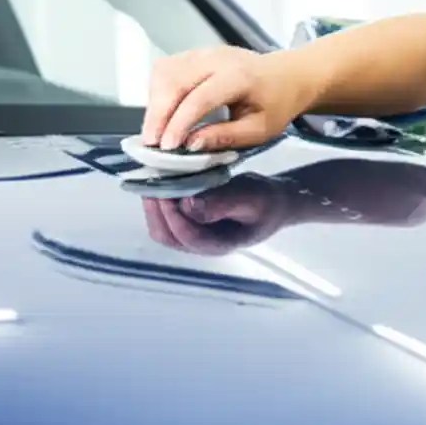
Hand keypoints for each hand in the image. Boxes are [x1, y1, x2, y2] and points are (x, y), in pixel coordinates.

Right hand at [141, 46, 305, 151]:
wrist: (286, 75)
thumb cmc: (276, 104)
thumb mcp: (260, 129)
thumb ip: (226, 136)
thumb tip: (191, 145)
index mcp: (239, 76)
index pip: (200, 97)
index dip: (179, 122)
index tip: (167, 146)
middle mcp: (217, 58)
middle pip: (175, 80)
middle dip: (158, 114)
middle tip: (151, 142)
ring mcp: (203, 52)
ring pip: (164, 72)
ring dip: (154, 102)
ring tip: (154, 131)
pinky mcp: (194, 54)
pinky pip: (166, 69)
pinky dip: (157, 91)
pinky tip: (161, 112)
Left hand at [142, 174, 296, 254]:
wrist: (274, 203)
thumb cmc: (266, 201)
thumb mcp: (252, 198)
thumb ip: (223, 203)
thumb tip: (188, 204)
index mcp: (220, 244)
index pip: (187, 235)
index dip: (171, 214)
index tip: (163, 190)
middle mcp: (202, 245)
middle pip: (167, 236)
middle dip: (155, 211)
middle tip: (151, 182)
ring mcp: (193, 236)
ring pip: (162, 228)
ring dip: (153, 206)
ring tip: (152, 180)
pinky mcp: (188, 224)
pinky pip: (165, 218)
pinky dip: (158, 202)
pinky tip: (160, 182)